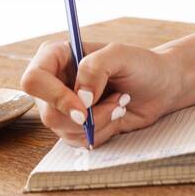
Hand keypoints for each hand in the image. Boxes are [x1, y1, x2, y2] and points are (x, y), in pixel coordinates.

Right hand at [19, 39, 183, 148]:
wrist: (160, 86)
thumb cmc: (141, 65)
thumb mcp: (120, 55)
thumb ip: (95, 67)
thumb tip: (80, 97)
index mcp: (56, 56)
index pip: (34, 80)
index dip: (54, 97)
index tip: (84, 108)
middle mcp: (54, 82)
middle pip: (47, 113)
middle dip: (87, 115)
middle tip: (116, 101)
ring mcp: (63, 105)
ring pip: (63, 130)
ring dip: (98, 121)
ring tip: (119, 102)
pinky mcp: (75, 125)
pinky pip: (77, 140)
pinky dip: (101, 131)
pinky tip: (116, 113)